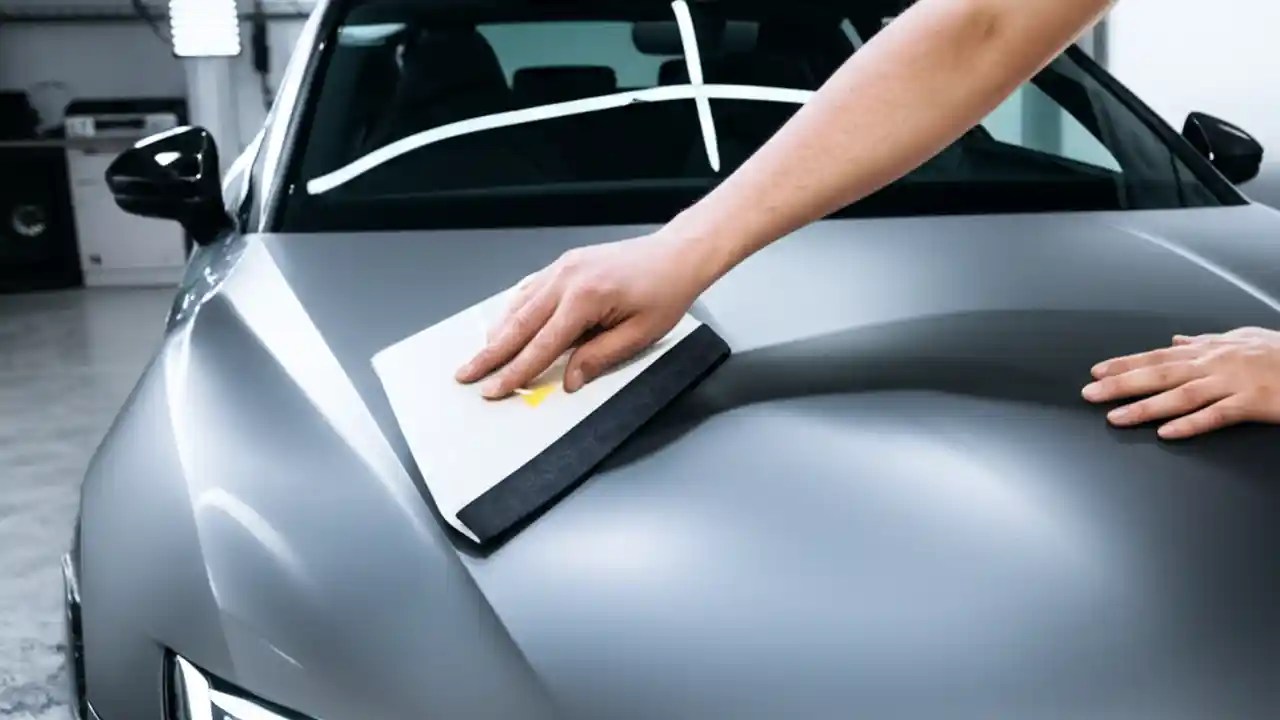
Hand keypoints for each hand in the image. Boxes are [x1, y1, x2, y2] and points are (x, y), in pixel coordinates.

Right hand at [455, 232, 713, 397]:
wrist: (675, 255)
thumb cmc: (665, 292)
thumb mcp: (639, 334)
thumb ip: (599, 357)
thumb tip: (568, 380)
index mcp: (585, 298)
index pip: (542, 345)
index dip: (516, 372)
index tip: (495, 389)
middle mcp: (566, 279)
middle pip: (518, 325)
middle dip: (490, 354)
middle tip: (467, 374)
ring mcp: (562, 268)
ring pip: (519, 305)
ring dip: (497, 332)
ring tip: (481, 356)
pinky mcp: (564, 264)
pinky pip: (530, 290)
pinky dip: (513, 309)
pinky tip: (503, 325)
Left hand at [1083, 327, 1279, 439]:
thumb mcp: (1242, 339)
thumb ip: (1206, 341)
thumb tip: (1175, 340)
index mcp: (1211, 350)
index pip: (1158, 356)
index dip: (1125, 364)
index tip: (1096, 372)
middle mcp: (1216, 364)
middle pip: (1160, 374)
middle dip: (1122, 385)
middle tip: (1090, 394)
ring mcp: (1234, 384)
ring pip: (1181, 396)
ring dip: (1145, 408)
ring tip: (1115, 418)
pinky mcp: (1253, 404)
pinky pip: (1217, 416)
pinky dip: (1190, 424)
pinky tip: (1166, 433)